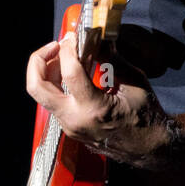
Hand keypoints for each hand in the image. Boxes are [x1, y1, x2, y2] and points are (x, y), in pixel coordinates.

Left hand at [25, 30, 170, 165]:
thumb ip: (112, 59)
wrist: (148, 148)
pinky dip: (55, 82)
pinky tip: (69, 72)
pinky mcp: (68, 127)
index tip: (73, 37)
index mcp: (94, 109)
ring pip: (42, 94)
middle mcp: (75, 119)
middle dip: (38, 60)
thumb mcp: (134, 82)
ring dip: (46, 70)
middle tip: (55, 46)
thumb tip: (97, 38)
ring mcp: (69, 126)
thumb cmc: (145, 117)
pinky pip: (53, 101)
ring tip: (64, 56)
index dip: (69, 49)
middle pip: (36, 87)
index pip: (70, 73)